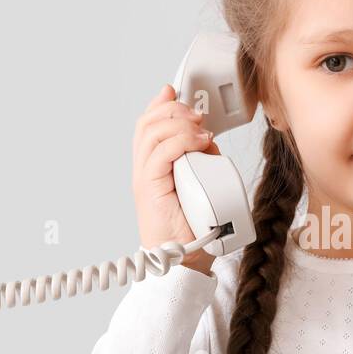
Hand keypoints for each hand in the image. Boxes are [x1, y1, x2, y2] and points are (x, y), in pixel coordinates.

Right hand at [132, 84, 220, 274]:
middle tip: (196, 114)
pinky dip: (181, 142)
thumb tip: (209, 141)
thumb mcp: (200, 185)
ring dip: (179, 123)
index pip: (147, 126)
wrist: (184, 262)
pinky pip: (160, 154)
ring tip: (201, 128)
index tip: (175, 91)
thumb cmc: (193, 229)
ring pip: (151, 134)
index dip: (159, 104)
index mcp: (152, 168)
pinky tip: (199, 142)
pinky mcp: (150, 190)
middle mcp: (143, 171)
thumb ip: (201, 162)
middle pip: (146, 124)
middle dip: (172, 109)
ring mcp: (144, 180)